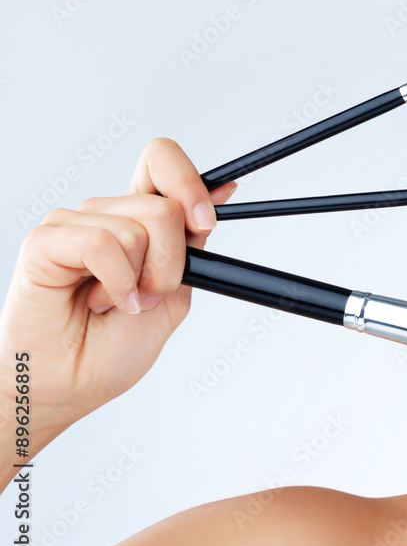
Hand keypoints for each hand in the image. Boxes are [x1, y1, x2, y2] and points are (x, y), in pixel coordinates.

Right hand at [0, 138, 237, 437]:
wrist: (73, 384)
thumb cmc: (113, 346)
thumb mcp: (175, 293)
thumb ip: (192, 244)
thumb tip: (222, 191)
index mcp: (138, 219)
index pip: (161, 160)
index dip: (190, 182)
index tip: (205, 221)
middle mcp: (106, 213)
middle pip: (165, 206)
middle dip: (171, 264)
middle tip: (148, 294)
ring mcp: (73, 223)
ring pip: (139, 228)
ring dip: (141, 280)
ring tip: (117, 303)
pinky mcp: (45, 241)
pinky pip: (101, 243)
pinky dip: (115, 282)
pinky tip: (102, 302)